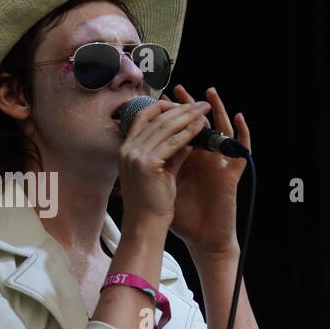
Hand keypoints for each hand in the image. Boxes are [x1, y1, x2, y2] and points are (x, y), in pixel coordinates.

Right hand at [116, 97, 212, 223]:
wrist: (145, 225)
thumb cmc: (153, 203)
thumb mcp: (161, 172)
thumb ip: (171, 153)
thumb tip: (188, 138)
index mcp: (126, 149)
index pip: (143, 118)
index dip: (163, 107)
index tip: (182, 104)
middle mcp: (127, 149)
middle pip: (156, 119)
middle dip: (180, 108)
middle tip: (200, 103)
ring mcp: (135, 156)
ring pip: (165, 127)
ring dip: (187, 116)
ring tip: (204, 109)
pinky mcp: (147, 164)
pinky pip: (173, 142)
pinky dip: (189, 132)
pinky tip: (201, 127)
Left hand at [164, 85, 250, 257]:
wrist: (202, 240)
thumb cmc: (184, 219)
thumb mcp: (166, 188)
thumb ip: (160, 168)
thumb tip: (136, 153)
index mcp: (186, 164)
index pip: (178, 134)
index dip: (169, 117)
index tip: (158, 101)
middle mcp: (203, 162)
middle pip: (198, 128)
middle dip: (187, 108)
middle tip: (180, 89)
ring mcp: (218, 167)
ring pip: (221, 134)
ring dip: (218, 112)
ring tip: (209, 94)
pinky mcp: (230, 176)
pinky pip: (240, 153)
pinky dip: (243, 135)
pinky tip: (239, 118)